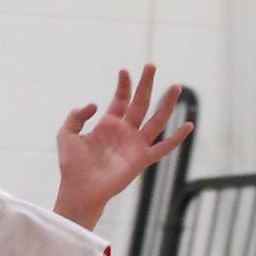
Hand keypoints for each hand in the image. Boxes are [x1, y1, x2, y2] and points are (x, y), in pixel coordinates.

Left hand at [52, 63, 188, 234]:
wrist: (80, 189)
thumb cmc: (72, 165)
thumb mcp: (67, 134)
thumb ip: (77, 115)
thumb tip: (95, 103)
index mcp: (108, 124)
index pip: (120, 99)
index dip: (123, 85)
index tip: (124, 71)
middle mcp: (125, 131)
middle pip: (140, 103)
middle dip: (146, 84)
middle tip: (151, 65)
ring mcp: (135, 144)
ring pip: (156, 120)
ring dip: (166, 104)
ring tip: (176, 86)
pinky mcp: (142, 159)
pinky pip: (163, 147)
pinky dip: (177, 137)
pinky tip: (188, 125)